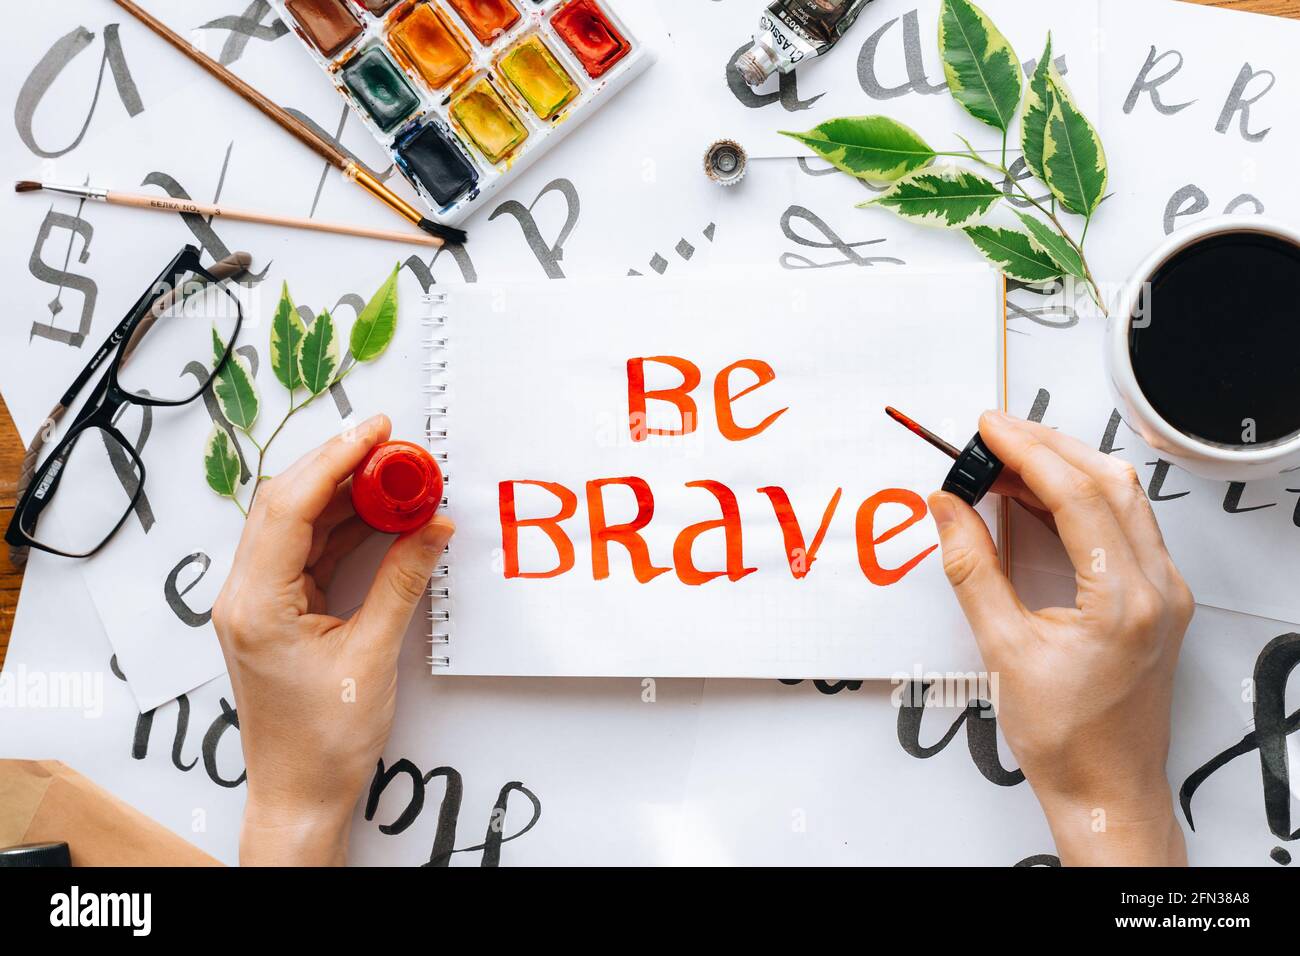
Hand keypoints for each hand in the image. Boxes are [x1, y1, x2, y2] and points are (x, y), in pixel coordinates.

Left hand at [212, 414, 454, 865]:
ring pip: (298, 524)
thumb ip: (403, 582)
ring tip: (398, 478)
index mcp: (257, 604)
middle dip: (341, 468)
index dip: (334, 460)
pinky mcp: (276, 611)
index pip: (289, 507)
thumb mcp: (373, 656)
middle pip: (287, 504)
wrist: (299, 794)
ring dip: (346, 497)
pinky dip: (345, 529)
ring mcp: (258, 602)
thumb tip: (433, 526)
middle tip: (395, 447)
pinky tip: (383, 517)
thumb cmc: (322, 743)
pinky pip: (308, 551)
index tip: (377, 432)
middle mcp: (246, 595)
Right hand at [928, 410, 1192, 865]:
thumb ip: (971, 569)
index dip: (1026, 452)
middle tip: (991, 434)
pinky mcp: (1155, 599)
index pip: (1077, 496)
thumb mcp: (1003, 649)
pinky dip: (1080, 499)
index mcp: (1124, 600)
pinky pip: (1124, 525)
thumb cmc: (1066, 739)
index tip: (986, 428)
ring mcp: (1163, 592)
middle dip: (1047, 447)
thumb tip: (947, 509)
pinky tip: (1038, 499)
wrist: (1106, 789)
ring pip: (1122, 499)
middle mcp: (1157, 588)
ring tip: (1007, 460)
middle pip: (1108, 484)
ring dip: (1065, 469)